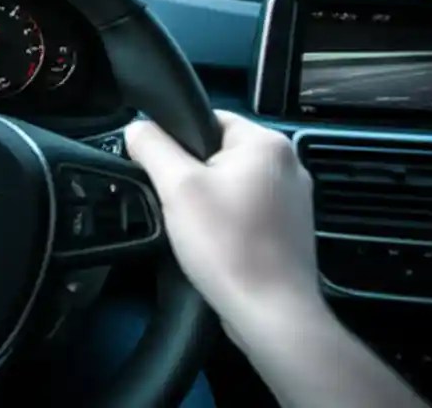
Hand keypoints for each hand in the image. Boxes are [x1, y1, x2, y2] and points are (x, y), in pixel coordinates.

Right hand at [125, 111, 320, 327]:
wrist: (270, 312)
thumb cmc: (228, 246)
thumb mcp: (176, 188)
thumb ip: (152, 147)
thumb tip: (137, 128)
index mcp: (267, 142)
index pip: (209, 118)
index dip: (177, 142)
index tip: (165, 173)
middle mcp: (289, 164)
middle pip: (219, 154)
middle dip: (194, 177)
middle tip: (179, 206)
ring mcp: (294, 199)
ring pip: (232, 185)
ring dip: (211, 202)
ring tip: (199, 230)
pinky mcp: (290, 229)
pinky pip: (247, 211)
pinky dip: (229, 223)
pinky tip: (219, 244)